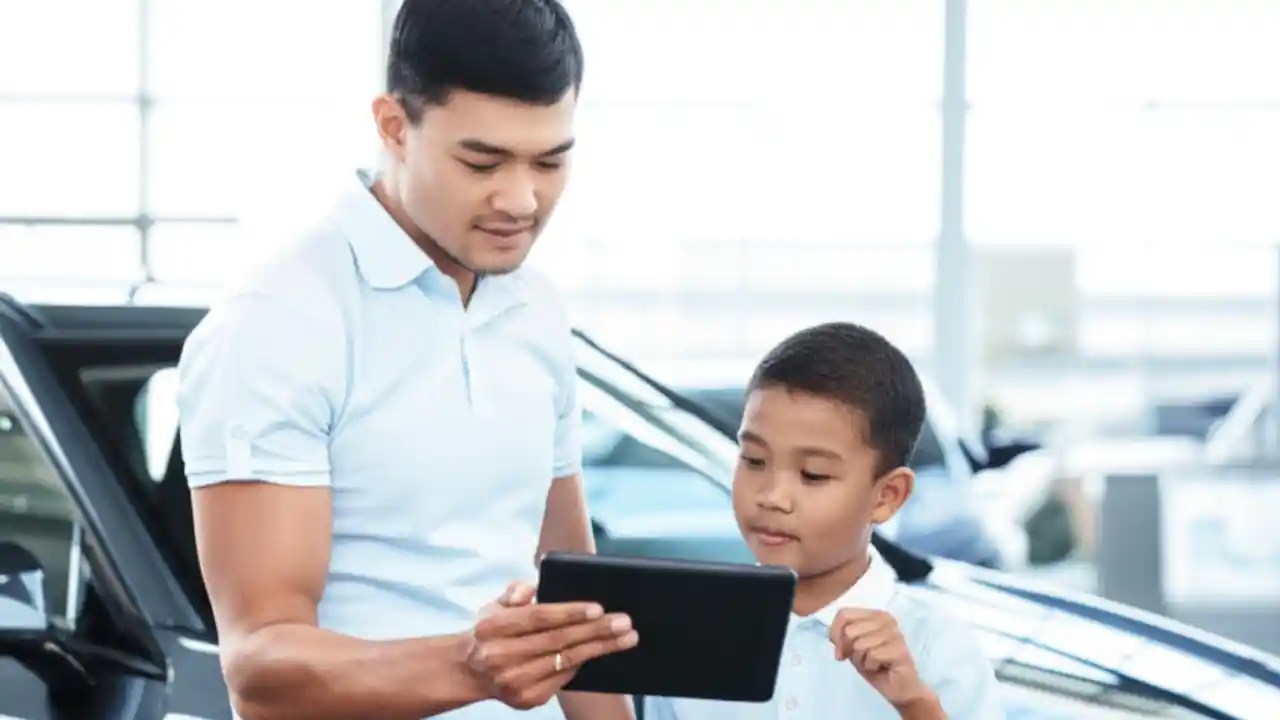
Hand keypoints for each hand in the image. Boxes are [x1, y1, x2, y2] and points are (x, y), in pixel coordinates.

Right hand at [464, 581, 638, 710]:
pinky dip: (583, 664)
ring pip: (565, 661)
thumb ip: (514, 591)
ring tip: (626, 638)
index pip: (538, 618)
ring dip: (599, 649)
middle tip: (624, 622)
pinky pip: (563, 679)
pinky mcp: (526, 699)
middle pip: (558, 640)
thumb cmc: (492, 631)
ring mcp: (514, 681)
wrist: (471, 670)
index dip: (569, 613)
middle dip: (596, 631)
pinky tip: (601, 652)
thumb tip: (532, 588)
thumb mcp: (494, 605)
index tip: (598, 609)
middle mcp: (501, 656)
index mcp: (492, 627)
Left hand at [830, 609, 935, 711]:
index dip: (835, 634)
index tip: (841, 650)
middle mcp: (886, 619)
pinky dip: (871, 667)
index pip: (843, 614)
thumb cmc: (874, 665)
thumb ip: (842, 636)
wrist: (898, 688)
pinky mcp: (899, 649)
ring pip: (860, 645)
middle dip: (850, 650)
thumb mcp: (852, 648)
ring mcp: (894, 633)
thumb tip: (834, 637)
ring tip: (873, 663)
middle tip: (862, 659)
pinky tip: (881, 668)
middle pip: (849, 631)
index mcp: (874, 614)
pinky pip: (872, 656)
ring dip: (861, 660)